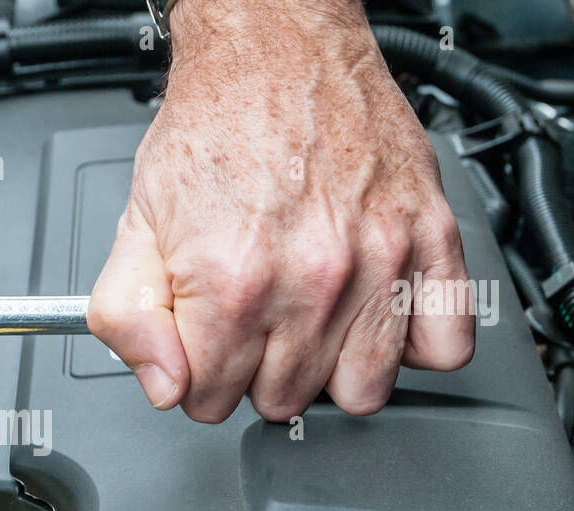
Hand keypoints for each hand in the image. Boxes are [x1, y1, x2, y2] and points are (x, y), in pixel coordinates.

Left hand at [88, 0, 473, 421]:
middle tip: (250, 322)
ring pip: (362, 392)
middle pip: (284, 402)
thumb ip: (128, 317)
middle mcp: (313, 279)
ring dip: (329, 371)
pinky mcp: (432, 240)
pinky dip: (411, 345)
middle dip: (256, 373)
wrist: (275, 47)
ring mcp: (380, 263)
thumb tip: (164, 388)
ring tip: (307, 324)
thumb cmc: (213, 127)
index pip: (209, 401)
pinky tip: (372, 318)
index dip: (197, 377)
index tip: (203, 346)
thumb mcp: (135, 223)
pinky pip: (445, 347)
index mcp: (234, 282)